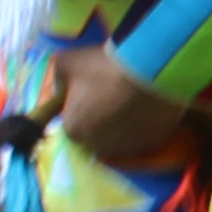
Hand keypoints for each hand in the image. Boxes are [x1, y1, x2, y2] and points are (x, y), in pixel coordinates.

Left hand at [45, 45, 190, 166]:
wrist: (150, 69)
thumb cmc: (104, 67)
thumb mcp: (67, 62)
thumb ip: (59, 80)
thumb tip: (63, 89)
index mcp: (74, 130)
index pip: (73, 122)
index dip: (81, 106)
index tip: (92, 91)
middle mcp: (98, 147)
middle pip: (96, 134)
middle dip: (101, 120)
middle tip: (113, 95)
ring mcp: (127, 149)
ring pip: (121, 138)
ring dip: (123, 125)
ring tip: (132, 101)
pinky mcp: (152, 146)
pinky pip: (144, 136)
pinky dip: (145, 126)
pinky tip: (148, 107)